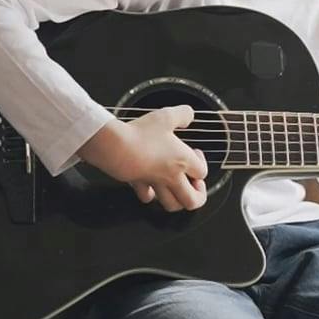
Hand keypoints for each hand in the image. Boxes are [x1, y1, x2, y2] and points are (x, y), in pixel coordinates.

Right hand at [82, 109, 207, 211]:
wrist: (115, 146)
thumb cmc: (141, 133)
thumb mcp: (166, 116)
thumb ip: (182, 114)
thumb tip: (189, 115)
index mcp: (183, 160)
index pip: (203, 172)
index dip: (202, 163)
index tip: (195, 153)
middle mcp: (171, 177)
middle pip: (193, 200)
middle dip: (198, 196)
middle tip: (195, 185)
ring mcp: (155, 184)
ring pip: (172, 205)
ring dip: (177, 200)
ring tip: (177, 190)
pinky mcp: (139, 185)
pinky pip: (148, 197)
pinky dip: (152, 196)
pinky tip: (152, 188)